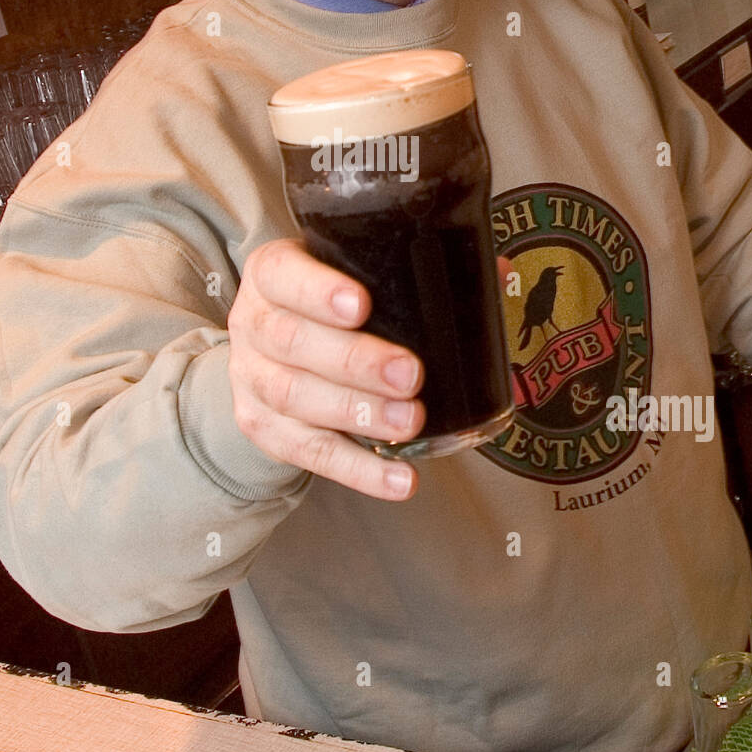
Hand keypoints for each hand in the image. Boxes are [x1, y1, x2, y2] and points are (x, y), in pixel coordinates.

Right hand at [227, 238, 424, 499]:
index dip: (317, 292)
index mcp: (272, 274)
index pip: (283, 276)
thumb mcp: (351, 274)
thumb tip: (498, 274)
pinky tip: (399, 479)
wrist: (271, 351)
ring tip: (410, 422)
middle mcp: (253, 324)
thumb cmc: (326, 306)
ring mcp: (253, 380)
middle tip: (410, 375)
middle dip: (354, 362)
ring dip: (358, 415)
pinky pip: (309, 454)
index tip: (362, 305)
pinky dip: (357, 471)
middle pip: (292, 343)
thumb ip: (416, 272)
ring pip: (295, 399)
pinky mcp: (264, 430)